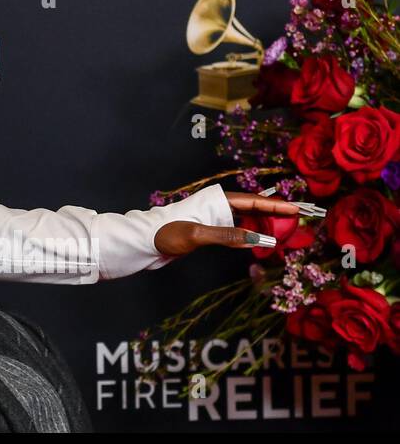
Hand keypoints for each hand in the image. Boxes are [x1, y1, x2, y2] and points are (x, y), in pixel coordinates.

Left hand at [153, 190, 307, 257]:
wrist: (144, 241)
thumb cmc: (166, 233)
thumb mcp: (196, 234)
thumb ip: (227, 235)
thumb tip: (258, 239)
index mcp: (216, 201)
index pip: (253, 201)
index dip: (276, 205)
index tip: (298, 208)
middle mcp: (217, 207)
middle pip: (253, 209)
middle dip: (276, 214)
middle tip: (299, 221)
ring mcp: (214, 219)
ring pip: (247, 220)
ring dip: (265, 226)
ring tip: (286, 232)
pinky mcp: (210, 231)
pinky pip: (238, 231)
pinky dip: (251, 236)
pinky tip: (262, 242)